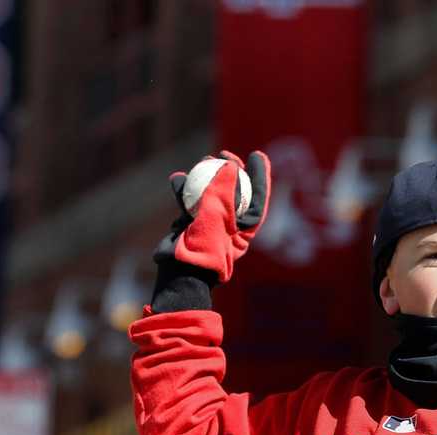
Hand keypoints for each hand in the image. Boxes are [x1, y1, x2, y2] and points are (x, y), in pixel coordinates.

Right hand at [163, 150, 270, 282]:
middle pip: (234, 192)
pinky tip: (177, 178)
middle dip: (230, 171)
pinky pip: (191, 204)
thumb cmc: (204, 250)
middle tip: (223, 155)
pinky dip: (185, 190)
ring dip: (206, 176)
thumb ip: (223, 190)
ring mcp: (210, 228)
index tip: (256, 155)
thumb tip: (231, 165)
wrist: (180, 277)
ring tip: (203, 161)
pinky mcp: (191, 229)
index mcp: (245, 229)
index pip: (257, 197)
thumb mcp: (216, 218)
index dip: (259, 174)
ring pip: (211, 195)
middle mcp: (230, 228)